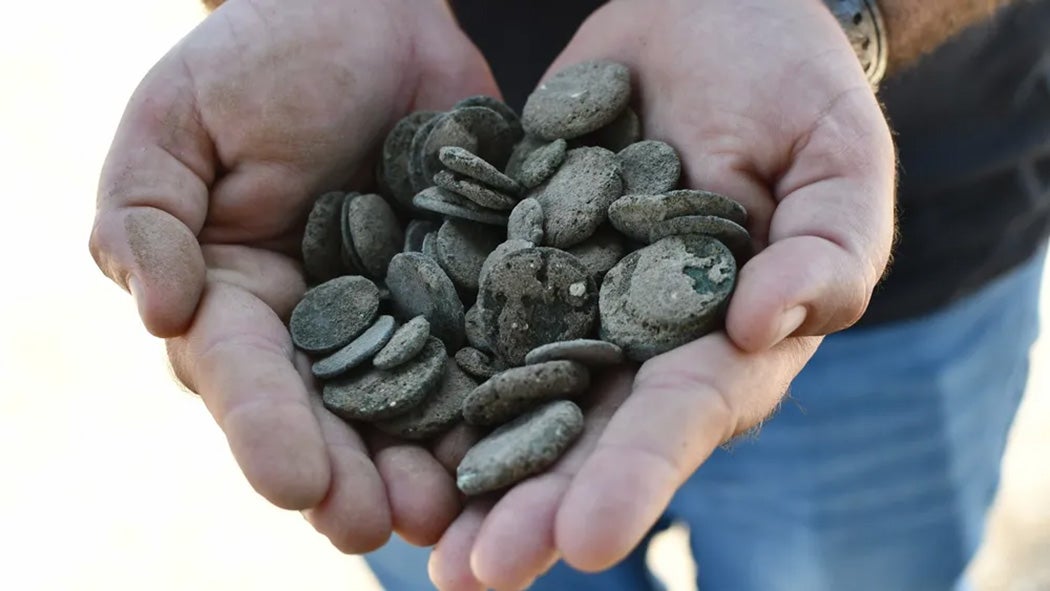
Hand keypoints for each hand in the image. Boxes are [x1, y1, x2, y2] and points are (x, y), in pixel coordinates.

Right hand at [88, 0, 499, 552]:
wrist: (369, 12)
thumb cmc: (260, 57)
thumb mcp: (178, 124)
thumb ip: (149, 216)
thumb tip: (163, 314)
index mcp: (238, 299)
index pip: (246, 374)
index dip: (267, 428)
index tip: (291, 481)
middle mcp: (321, 325)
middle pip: (332, 414)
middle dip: (350, 474)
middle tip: (374, 529)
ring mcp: (402, 314)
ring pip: (414, 404)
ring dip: (427, 462)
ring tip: (449, 513)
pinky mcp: (472, 290)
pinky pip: (491, 348)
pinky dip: (505, 396)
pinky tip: (525, 442)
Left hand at [428, 0, 895, 587]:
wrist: (708, 21)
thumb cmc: (794, 88)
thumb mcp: (835, 158)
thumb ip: (827, 246)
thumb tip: (777, 325)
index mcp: (724, 339)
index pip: (681, 418)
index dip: (638, 477)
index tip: (589, 538)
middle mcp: (639, 343)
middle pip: (585, 436)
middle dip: (535, 506)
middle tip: (476, 574)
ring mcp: (569, 304)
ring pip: (513, 398)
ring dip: (467, 469)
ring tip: (417, 537)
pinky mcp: (510, 256)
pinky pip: (462, 314)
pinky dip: (423, 366)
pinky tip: (373, 417)